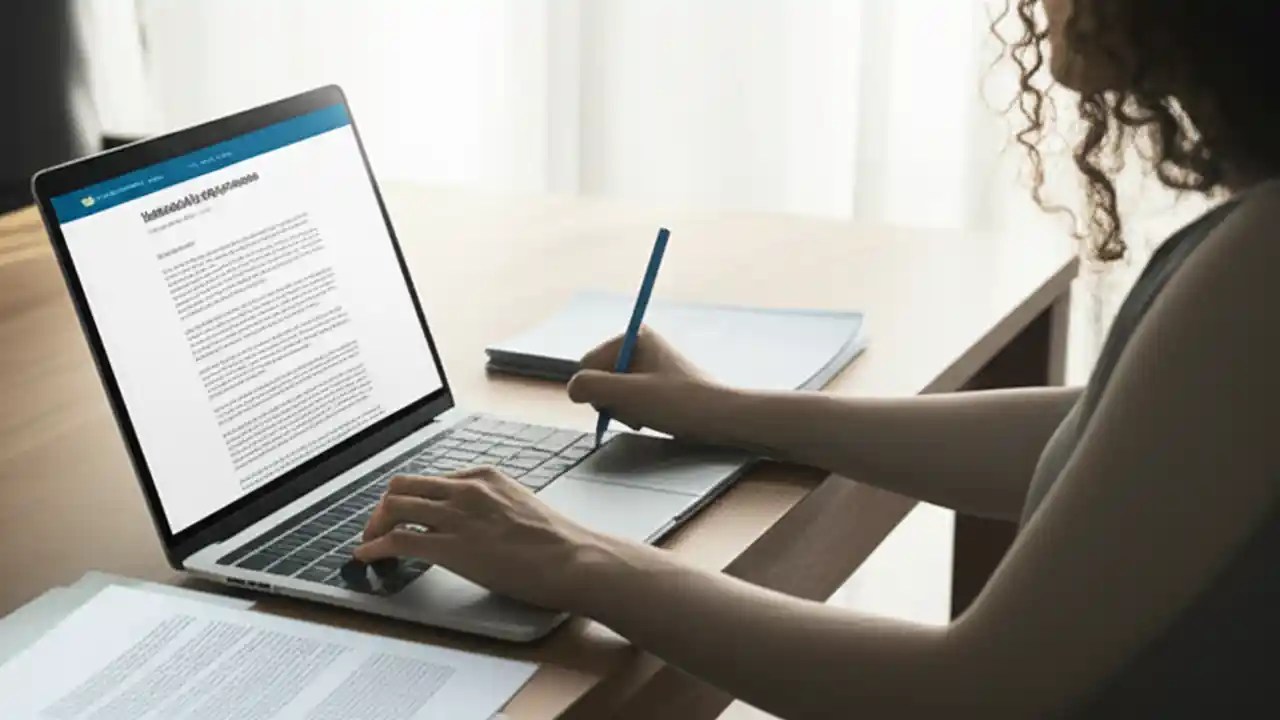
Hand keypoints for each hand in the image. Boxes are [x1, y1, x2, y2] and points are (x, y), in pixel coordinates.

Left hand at [354, 466, 609, 610]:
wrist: (573, 558)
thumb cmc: (557, 541)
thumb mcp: (520, 505)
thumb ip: (492, 506)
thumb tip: (476, 525)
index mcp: (484, 476)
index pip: (432, 480)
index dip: (412, 499)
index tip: (406, 514)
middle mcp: (466, 489)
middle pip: (404, 486)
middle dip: (385, 507)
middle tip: (379, 526)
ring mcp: (457, 516)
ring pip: (395, 507)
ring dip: (375, 525)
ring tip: (370, 542)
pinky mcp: (451, 547)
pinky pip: (399, 541)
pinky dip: (375, 547)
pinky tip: (368, 556)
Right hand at [567, 326, 717, 435]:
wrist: (722, 418)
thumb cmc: (679, 404)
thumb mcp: (628, 395)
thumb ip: (591, 387)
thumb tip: (573, 389)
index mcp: (634, 335)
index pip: (587, 365)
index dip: (598, 390)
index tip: (625, 401)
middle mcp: (639, 344)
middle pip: (599, 377)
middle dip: (612, 400)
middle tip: (638, 411)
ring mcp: (647, 363)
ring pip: (612, 392)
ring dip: (623, 409)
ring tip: (648, 416)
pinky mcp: (655, 381)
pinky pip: (628, 398)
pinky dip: (634, 412)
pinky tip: (652, 418)